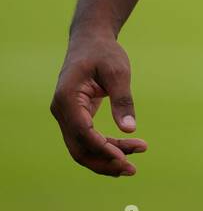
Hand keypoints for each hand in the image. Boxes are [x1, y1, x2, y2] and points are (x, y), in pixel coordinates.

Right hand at [50, 28, 147, 175]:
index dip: (102, 147)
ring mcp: (67, 116)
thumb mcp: (118, 71)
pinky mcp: (76, 118)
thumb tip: (130, 130)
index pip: (82, 131)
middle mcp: (62, 111)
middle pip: (79, 148)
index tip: (124, 157)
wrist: (91, 41)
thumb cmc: (104, 52)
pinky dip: (106, 148)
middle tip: (132, 169)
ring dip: (106, 159)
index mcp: (67, 97)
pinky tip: (127, 151)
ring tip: (133, 166)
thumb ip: (122, 99)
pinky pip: (89, 140)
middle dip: (105, 162)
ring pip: (83, 149)